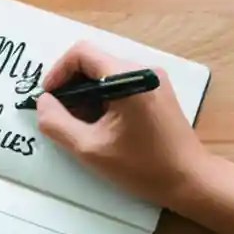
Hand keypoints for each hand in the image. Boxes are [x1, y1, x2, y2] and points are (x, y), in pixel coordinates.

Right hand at [35, 41, 211, 208]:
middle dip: (71, 87)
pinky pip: (120, 84)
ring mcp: (153, 79)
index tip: (49, 99)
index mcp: (129, 78)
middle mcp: (143, 70)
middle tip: (62, 116)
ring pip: (105, 74)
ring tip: (82, 125)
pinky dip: (103, 98)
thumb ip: (57, 123)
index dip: (58, 72)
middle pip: (93, 62)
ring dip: (87, 94)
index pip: (81, 53)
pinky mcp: (157, 91)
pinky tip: (102, 125)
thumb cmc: (143, 167)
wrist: (191, 181)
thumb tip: (43, 103)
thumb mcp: (90, 149)